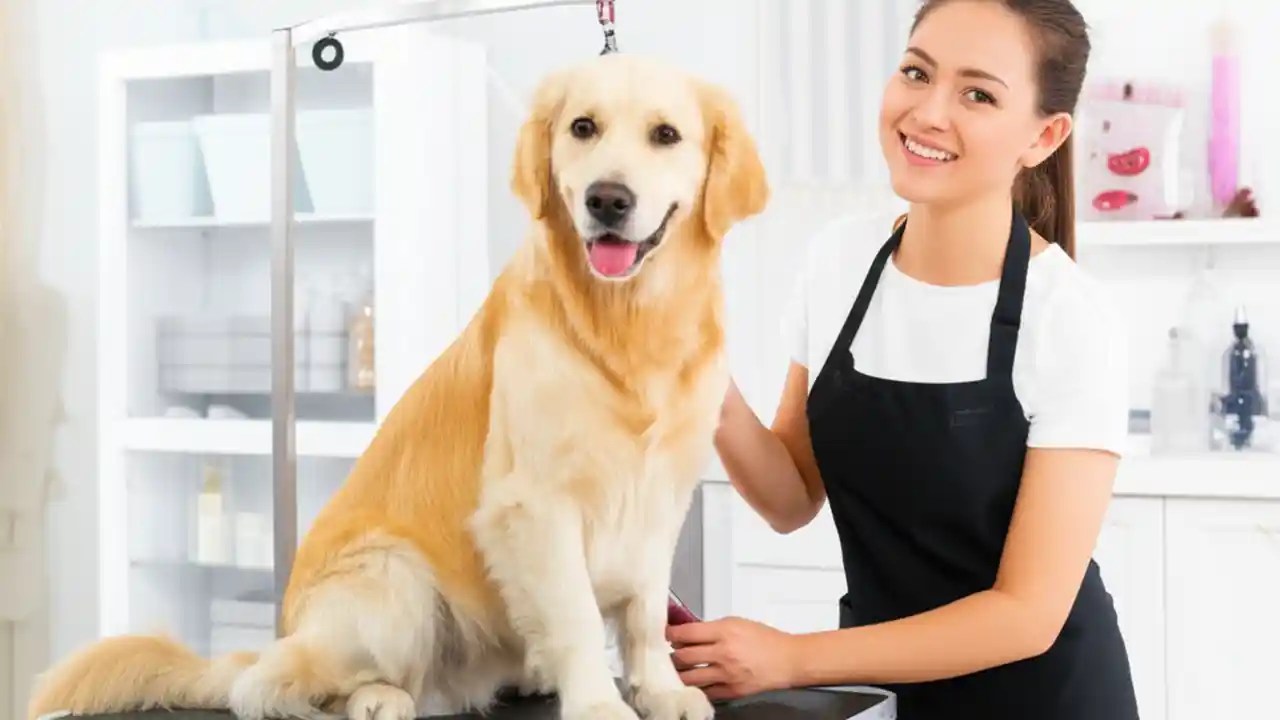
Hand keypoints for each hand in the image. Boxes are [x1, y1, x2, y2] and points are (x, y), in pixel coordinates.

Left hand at [665, 617, 799, 701]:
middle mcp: (723, 653)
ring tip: (676, 668)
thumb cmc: (764, 639)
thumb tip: (687, 633)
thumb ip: (711, 628)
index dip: (670, 633)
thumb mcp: (736, 622)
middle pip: (683, 656)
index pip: (687, 633)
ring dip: (678, 673)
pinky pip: (703, 691)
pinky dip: (694, 686)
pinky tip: (691, 681)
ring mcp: (726, 675)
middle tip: (668, 652)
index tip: (665, 634)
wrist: (786, 660)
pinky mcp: (730, 691)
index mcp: (724, 632)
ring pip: (689, 677)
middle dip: (671, 654)